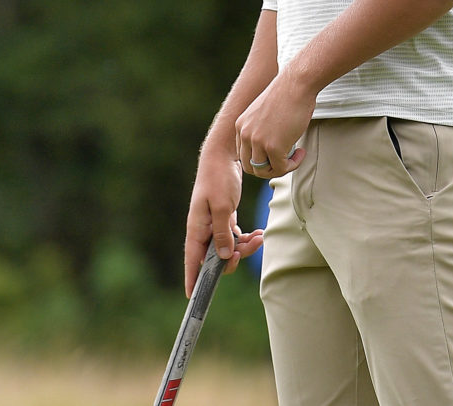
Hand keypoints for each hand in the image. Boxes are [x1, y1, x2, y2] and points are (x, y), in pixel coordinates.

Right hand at [182, 146, 263, 295]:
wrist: (222, 155)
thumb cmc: (218, 178)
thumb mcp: (221, 206)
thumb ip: (221, 233)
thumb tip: (221, 257)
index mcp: (196, 228)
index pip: (191, 260)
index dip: (191, 279)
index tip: (191, 297)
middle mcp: (203, 229)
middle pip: (215, 257)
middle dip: (233, 259)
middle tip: (251, 247)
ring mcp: (213, 224)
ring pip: (227, 248)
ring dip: (244, 247)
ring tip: (260, 238)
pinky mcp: (223, 217)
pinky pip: (233, 237)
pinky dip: (245, 238)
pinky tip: (257, 234)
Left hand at [234, 71, 313, 179]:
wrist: (296, 84)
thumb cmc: (286, 95)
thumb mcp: (264, 113)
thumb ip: (261, 129)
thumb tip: (271, 151)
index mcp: (240, 125)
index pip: (244, 155)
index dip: (261, 159)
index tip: (276, 152)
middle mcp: (244, 134)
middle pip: (250, 167)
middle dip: (269, 168)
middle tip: (285, 160)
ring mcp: (257, 141)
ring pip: (264, 171)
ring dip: (281, 168)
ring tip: (295, 156)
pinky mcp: (272, 147)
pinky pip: (282, 168)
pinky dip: (293, 165)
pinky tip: (302, 152)